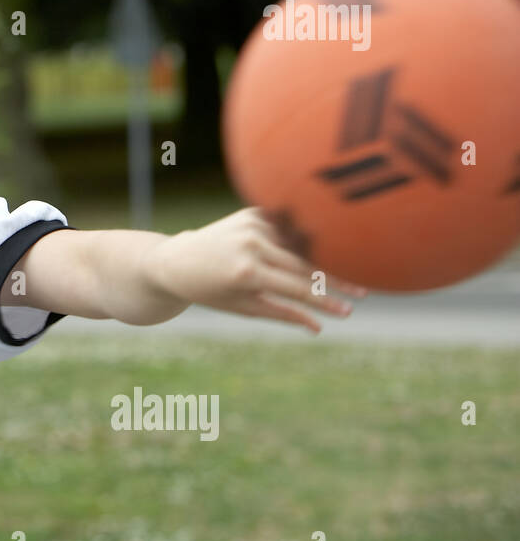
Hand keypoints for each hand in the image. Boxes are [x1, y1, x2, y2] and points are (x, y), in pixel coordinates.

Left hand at [144, 207, 367, 333]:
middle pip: (304, 265)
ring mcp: (252, 224)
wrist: (176, 260)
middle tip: (364, 293)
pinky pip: (285, 229)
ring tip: (351, 271)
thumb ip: (281, 314)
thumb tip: (318, 327)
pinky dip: (299, 240)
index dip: (325, 301)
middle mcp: (250, 244)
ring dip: (322, 259)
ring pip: (298, 246)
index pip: (296, 289)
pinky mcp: (252, 213)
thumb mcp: (243, 308)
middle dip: (335, 281)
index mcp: (246, 272)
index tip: (350, 312)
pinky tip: (316, 246)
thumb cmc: (209, 291)